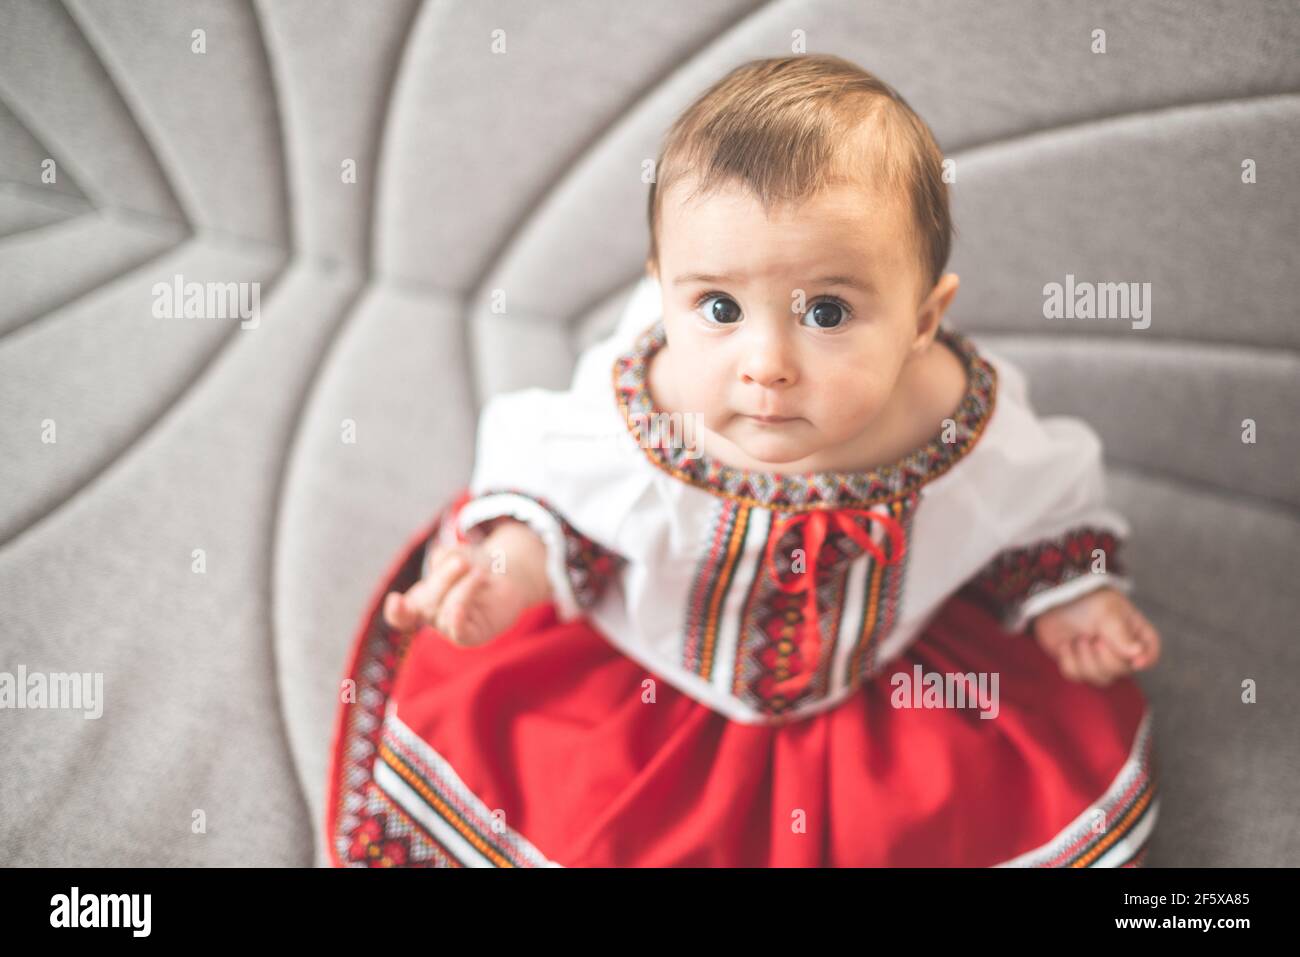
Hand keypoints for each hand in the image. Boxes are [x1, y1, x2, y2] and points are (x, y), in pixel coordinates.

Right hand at [382, 535, 544, 646]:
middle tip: (463, 562)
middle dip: (445, 576)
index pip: (400, 615)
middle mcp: (432, 618)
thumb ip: (445, 557)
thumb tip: (447, 564)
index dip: (396, 611)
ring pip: (447, 609)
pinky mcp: (473, 635)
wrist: (505, 579)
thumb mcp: (456, 553)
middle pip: (427, 601)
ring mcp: (452, 629)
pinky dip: (457, 619)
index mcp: (420, 601)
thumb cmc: (473, 566)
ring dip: (465, 585)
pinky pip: (459, 631)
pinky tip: (458, 608)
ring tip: (480, 572)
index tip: (395, 599)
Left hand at [1030, 586, 1160, 686]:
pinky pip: (1077, 676)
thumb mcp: (1107, 611)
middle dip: (1105, 657)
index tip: (1136, 661)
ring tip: (1079, 638)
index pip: (1150, 651)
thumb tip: (1137, 654)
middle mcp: (1120, 649)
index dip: (1146, 659)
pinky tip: (1066, 645)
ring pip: (1100, 678)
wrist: (1054, 599)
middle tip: (1094, 638)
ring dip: (1085, 659)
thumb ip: (1121, 634)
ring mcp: (1098, 659)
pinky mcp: (1077, 664)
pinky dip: (1068, 660)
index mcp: (1134, 632)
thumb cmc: (1087, 600)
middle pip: (1123, 670)